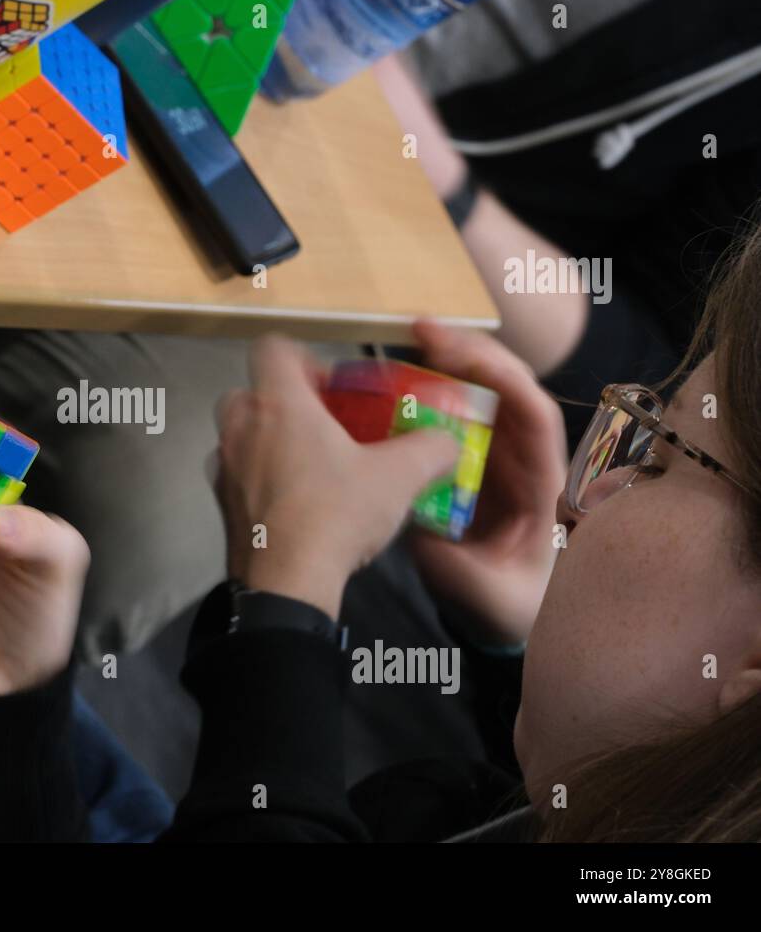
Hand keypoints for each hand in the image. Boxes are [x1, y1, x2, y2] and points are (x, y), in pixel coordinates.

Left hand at [215, 335, 459, 617]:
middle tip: (325, 424)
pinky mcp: (221, 504)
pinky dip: (262, 478)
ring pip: (242, 435)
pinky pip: (240, 474)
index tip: (330, 384)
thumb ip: (430, 447)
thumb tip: (449, 440)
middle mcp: (241, 427)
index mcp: (278, 403)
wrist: (285, 584)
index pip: (273, 348)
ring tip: (313, 465)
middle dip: (286, 402)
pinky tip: (296, 503)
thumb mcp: (400, 476)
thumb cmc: (336, 514)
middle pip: (254, 392)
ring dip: (271, 440)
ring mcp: (225, 466)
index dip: (302, 356)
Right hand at [407, 319, 567, 646]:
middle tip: (425, 329)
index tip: (463, 358)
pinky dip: (431, 387)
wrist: (507, 614)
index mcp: (543, 484)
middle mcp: (523, 458)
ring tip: (415, 335)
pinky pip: (453, 413)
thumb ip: (461, 570)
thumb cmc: (512, 607)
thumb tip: (420, 529)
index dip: (504, 380)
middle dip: (472, 351)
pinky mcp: (468, 460)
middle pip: (509, 387)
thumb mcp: (490, 597)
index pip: (535, 416)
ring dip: (452, 358)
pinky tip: (401, 372)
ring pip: (482, 392)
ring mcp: (496, 455)